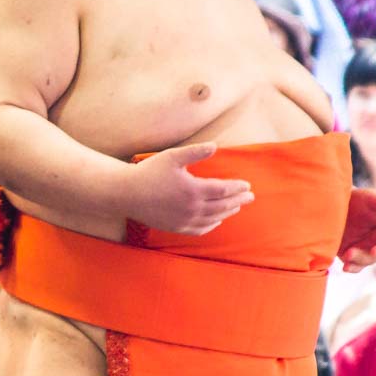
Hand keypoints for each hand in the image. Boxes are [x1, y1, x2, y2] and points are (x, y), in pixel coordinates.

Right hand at [124, 143, 254, 234]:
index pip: (223, 190)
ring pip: (213, 218)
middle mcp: (192, 208)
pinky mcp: (176, 227)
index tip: (247, 185)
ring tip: (236, 207)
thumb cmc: (148, 172)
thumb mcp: (172, 157)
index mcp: (193, 190)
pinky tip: (217, 221)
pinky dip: (212, 225)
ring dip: (227, 212)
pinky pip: (200, 229)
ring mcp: (184, 220)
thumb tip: (215, 146)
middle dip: (238, 201)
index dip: (237, 188)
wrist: (125, 194)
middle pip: (222, 206)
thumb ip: (195, 152)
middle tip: (250, 197)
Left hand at [339, 188, 375, 270]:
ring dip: (361, 258)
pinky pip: (355, 266)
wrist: (333, 207)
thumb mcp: (370, 198)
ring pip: (369, 260)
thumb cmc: (357, 200)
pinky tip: (345, 267)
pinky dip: (352, 268)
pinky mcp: (351, 256)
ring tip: (349, 253)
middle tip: (374, 250)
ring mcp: (366, 250)